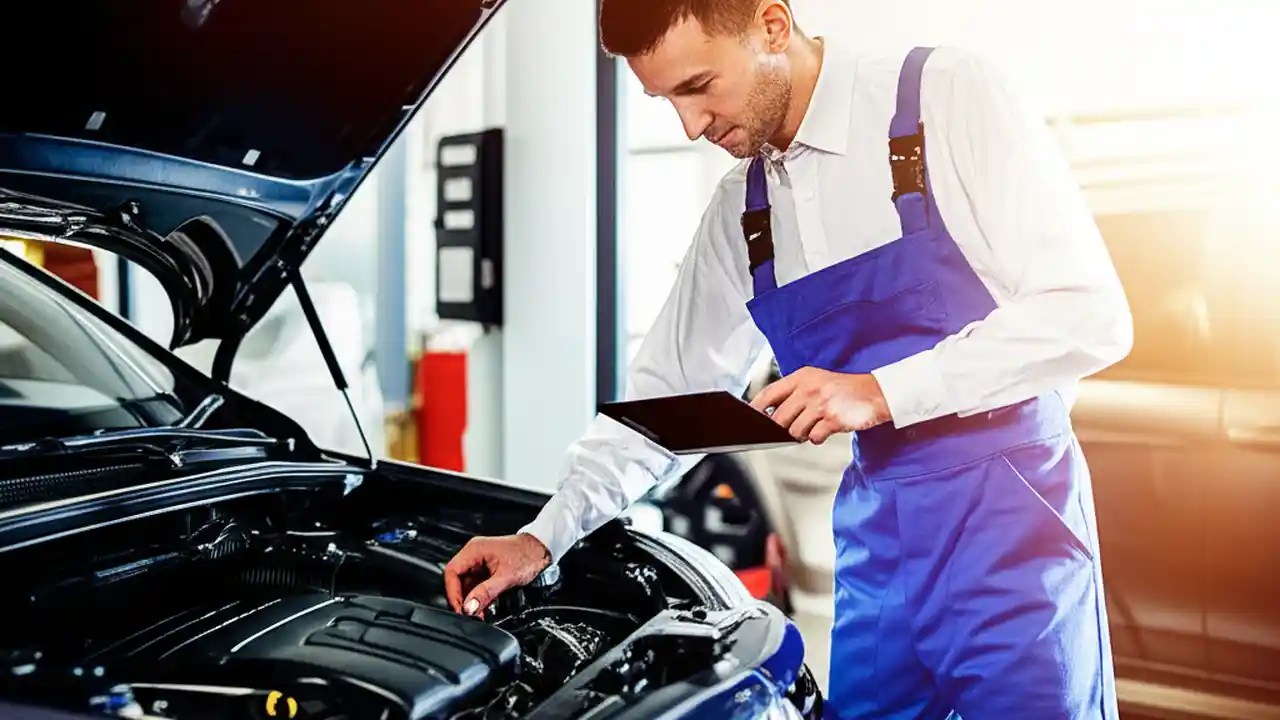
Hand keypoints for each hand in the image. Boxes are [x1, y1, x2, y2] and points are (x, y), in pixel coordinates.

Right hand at [443, 533, 551, 617]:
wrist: (542, 550)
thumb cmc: (528, 555)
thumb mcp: (506, 577)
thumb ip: (486, 593)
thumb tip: (469, 607)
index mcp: (474, 550)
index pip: (452, 572)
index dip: (452, 592)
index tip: (459, 608)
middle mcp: (474, 554)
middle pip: (457, 579)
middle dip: (462, 599)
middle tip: (469, 614)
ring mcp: (480, 562)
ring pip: (466, 584)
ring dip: (470, 600)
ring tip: (477, 614)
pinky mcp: (486, 569)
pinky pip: (476, 585)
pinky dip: (478, 597)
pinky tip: (482, 607)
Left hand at [749, 367, 891, 443]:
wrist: (876, 393)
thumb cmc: (844, 389)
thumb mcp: (817, 381)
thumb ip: (794, 393)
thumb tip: (769, 414)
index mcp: (802, 377)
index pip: (769, 393)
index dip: (756, 407)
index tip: (750, 418)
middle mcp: (809, 389)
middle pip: (779, 418)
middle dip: (783, 428)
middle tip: (796, 425)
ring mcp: (821, 404)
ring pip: (795, 431)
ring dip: (803, 433)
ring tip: (816, 424)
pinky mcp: (833, 419)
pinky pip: (814, 438)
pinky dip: (818, 438)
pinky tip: (826, 429)